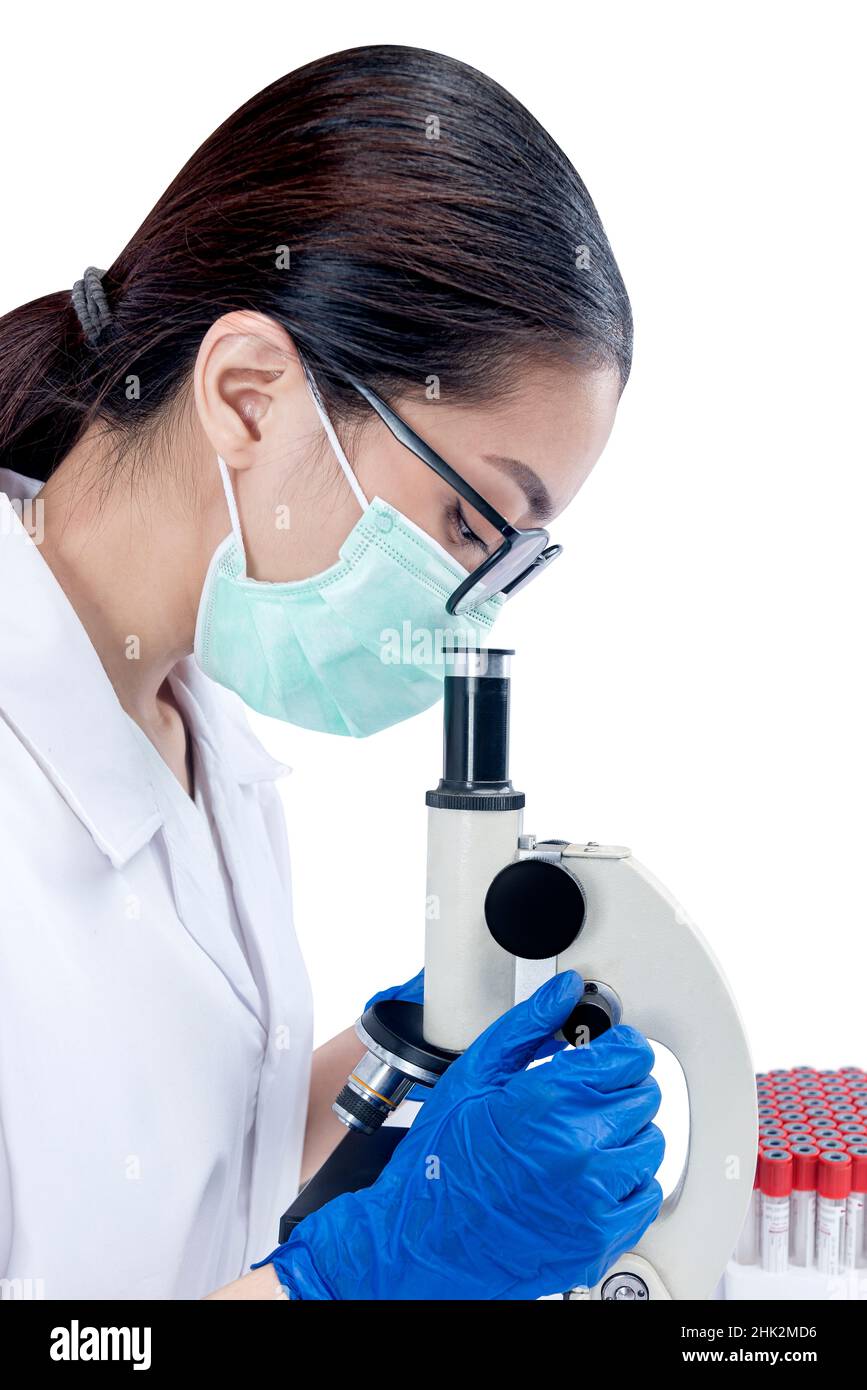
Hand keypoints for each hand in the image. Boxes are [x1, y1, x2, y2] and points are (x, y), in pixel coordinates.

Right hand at [254, 971, 663, 1299]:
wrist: (425, 1241)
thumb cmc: (442, 1160)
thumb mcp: (474, 1075)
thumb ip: (528, 1025)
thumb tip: (567, 990)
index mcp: (547, 1100)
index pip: (630, 1055)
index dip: (620, 1047)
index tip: (608, 1051)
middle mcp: (577, 1148)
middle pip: (644, 1095)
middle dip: (619, 1087)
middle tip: (584, 1096)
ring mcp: (593, 1198)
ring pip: (650, 1143)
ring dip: (625, 1134)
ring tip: (582, 1137)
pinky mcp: (599, 1238)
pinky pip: (647, 1196)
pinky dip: (626, 1182)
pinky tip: (590, 1176)